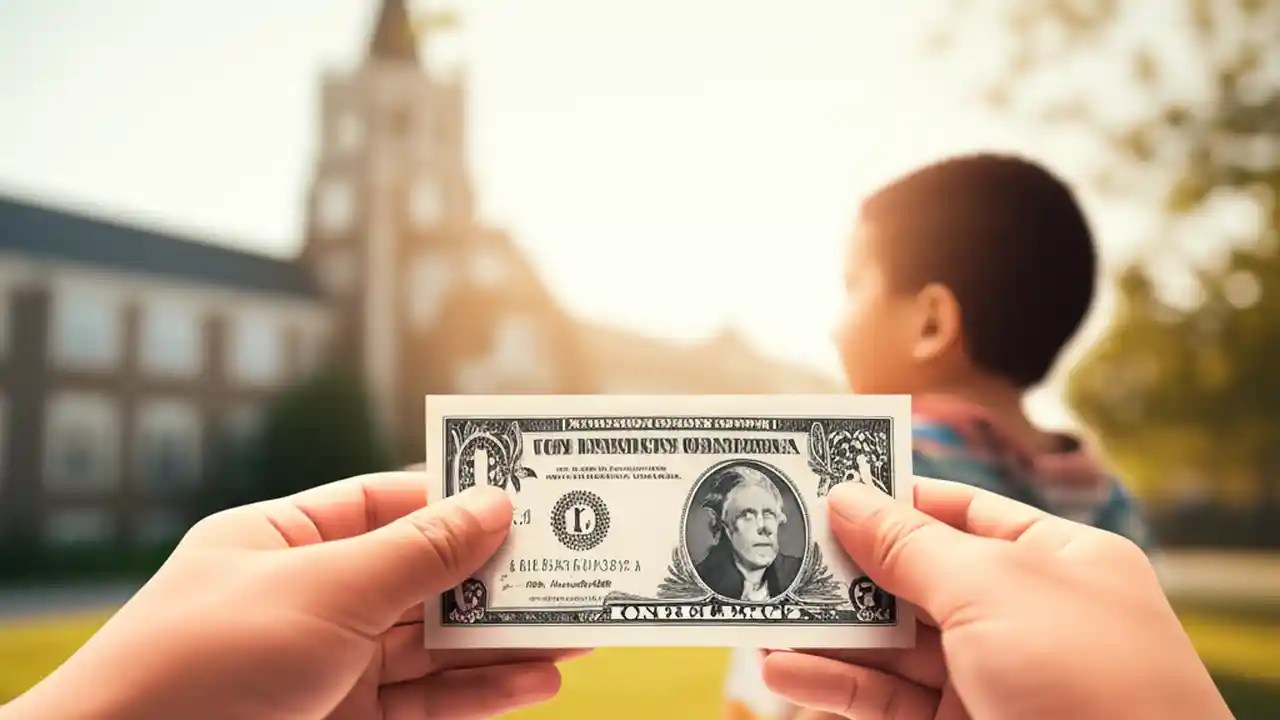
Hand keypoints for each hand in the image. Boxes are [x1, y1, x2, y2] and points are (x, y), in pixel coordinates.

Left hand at [5, 473, 580, 719]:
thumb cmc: (198, 667)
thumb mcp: (319, 592)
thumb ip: (415, 553)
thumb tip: (494, 505)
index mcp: (284, 541)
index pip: (389, 503)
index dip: (461, 498)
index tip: (533, 498)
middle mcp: (311, 601)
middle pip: (425, 578)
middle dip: (499, 579)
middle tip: (580, 570)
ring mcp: (329, 669)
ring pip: (437, 647)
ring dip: (506, 642)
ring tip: (580, 632)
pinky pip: (430, 704)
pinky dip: (483, 694)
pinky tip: (536, 683)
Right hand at [761, 478, 1230, 719]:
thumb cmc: (1088, 680)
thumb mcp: (993, 590)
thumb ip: (909, 546)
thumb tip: (846, 497)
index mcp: (1055, 560)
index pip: (958, 511)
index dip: (890, 497)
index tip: (818, 485)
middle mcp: (1023, 616)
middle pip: (914, 577)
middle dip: (846, 567)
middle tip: (775, 546)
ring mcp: (991, 679)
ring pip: (892, 645)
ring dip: (827, 632)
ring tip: (761, 616)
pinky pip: (886, 700)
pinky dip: (835, 686)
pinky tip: (782, 672)